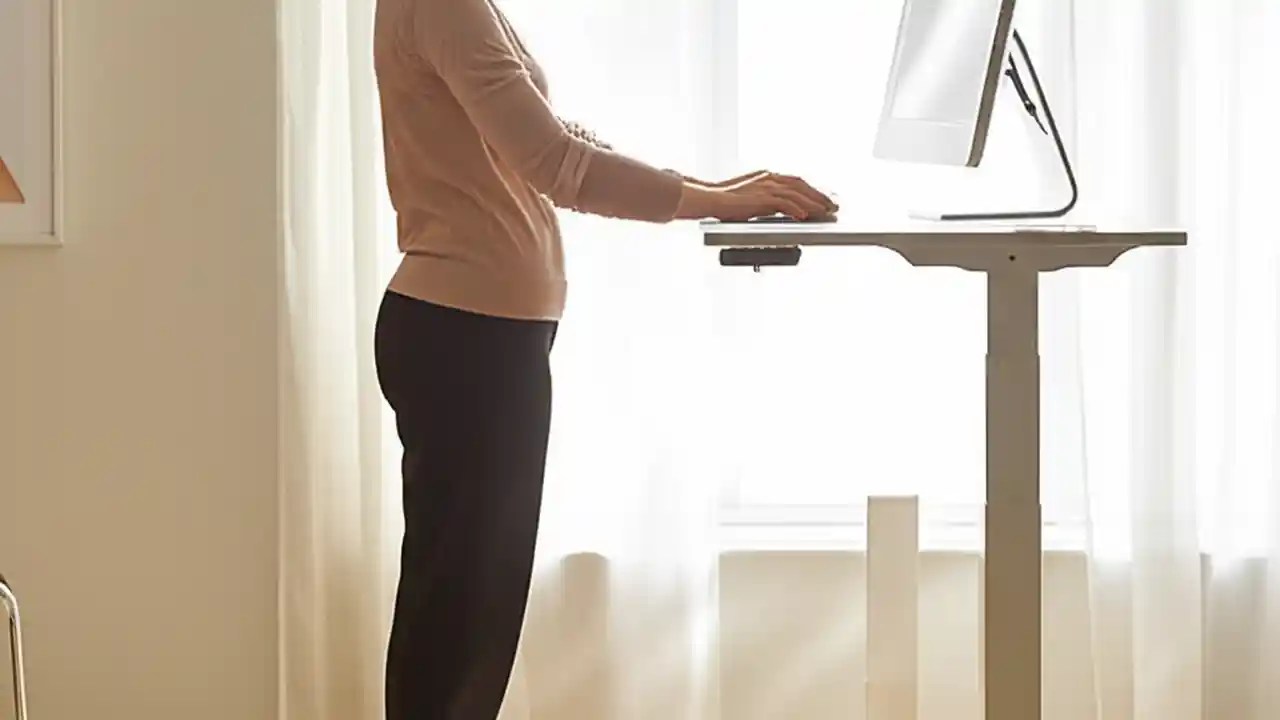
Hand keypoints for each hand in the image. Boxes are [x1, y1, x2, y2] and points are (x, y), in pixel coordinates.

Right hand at [676, 171, 837, 221]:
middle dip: (820, 196)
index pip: (796, 181)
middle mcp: (769, 178)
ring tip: (826, 213)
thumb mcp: (751, 199)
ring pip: (797, 194)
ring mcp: (765, 187)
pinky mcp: (760, 198)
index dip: (813, 189)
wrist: (709, 199)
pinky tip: (805, 216)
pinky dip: (796, 209)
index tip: (824, 197)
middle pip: (801, 185)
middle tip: (834, 206)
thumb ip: (768, 202)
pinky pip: (784, 203)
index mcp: (767, 177)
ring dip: (814, 204)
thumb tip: (786, 211)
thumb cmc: (725, 203)